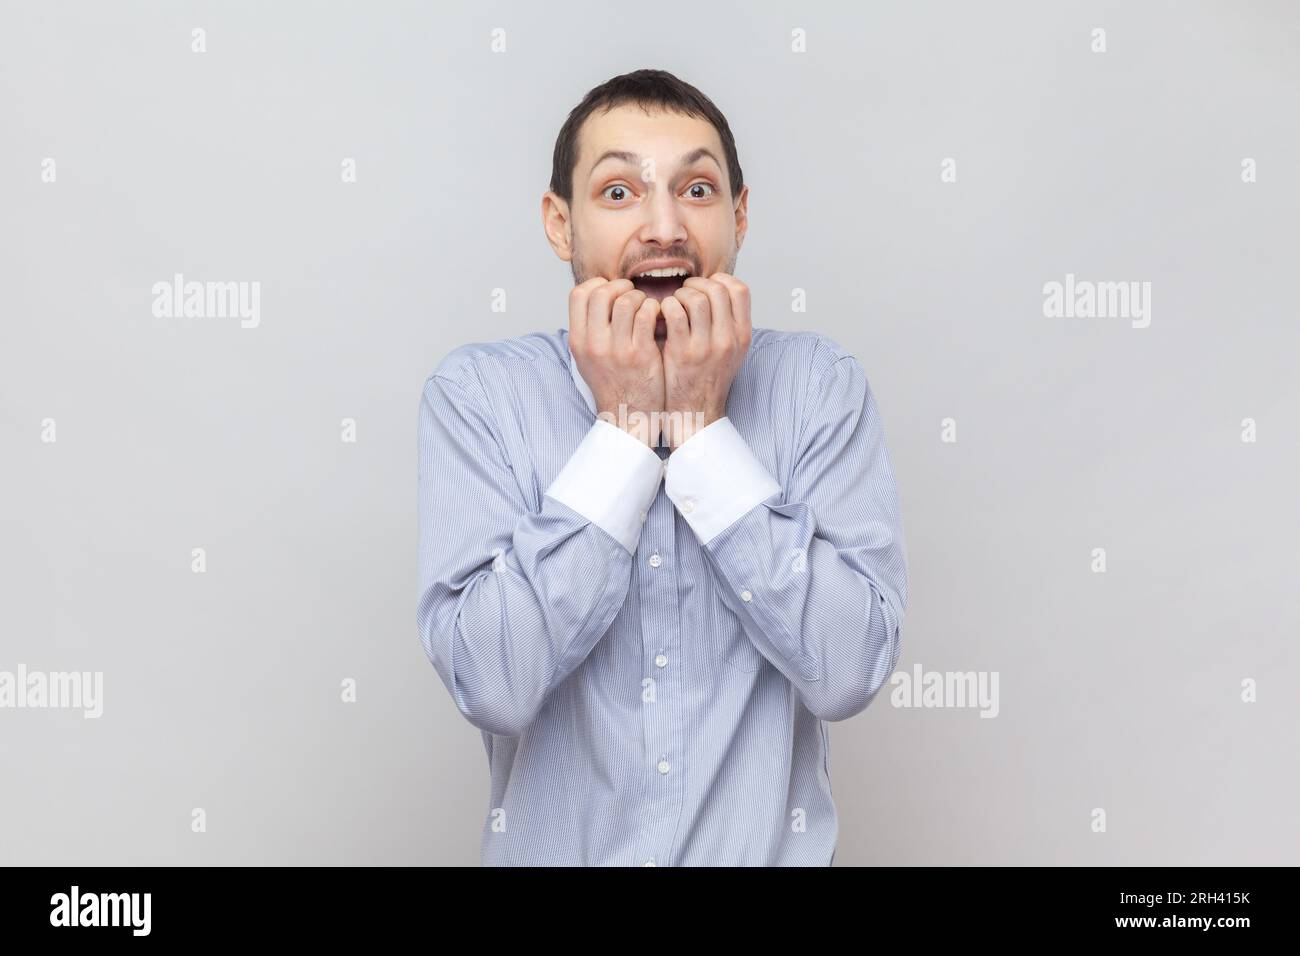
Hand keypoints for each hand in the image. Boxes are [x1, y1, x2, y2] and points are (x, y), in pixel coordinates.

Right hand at [568, 277, 664, 446]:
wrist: (629, 416)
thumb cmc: (613, 382)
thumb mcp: (588, 357)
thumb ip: (589, 328)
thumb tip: (597, 294)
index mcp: (578, 341)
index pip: (578, 295)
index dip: (596, 284)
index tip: (611, 290)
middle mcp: (594, 344)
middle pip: (601, 293)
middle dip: (620, 286)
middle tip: (632, 292)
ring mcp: (617, 350)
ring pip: (625, 301)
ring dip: (639, 297)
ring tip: (646, 305)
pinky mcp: (641, 354)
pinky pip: (646, 315)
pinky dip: (653, 308)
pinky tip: (657, 316)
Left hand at [659, 273, 751, 449]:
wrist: (696, 411)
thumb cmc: (709, 377)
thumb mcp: (732, 350)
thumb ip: (730, 322)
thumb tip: (720, 289)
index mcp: (742, 335)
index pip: (740, 290)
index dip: (721, 280)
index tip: (706, 285)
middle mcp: (728, 340)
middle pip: (717, 290)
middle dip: (697, 284)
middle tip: (684, 292)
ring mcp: (705, 347)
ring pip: (697, 299)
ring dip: (680, 294)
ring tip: (673, 303)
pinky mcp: (682, 354)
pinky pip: (675, 314)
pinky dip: (666, 306)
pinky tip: (663, 314)